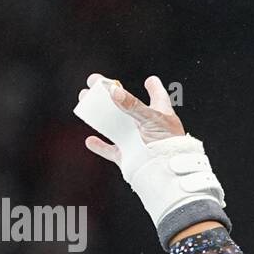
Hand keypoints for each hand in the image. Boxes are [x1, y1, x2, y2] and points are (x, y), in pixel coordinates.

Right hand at [73, 72, 227, 245]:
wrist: (167, 172)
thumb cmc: (168, 143)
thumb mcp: (152, 118)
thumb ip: (133, 105)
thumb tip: (114, 92)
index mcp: (159, 114)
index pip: (158, 96)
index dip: (154, 87)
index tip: (150, 81)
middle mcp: (147, 126)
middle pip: (125, 106)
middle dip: (110, 94)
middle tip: (94, 83)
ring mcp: (136, 141)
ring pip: (113, 125)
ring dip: (99, 114)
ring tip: (85, 102)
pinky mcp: (128, 156)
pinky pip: (110, 150)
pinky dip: (100, 146)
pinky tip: (90, 140)